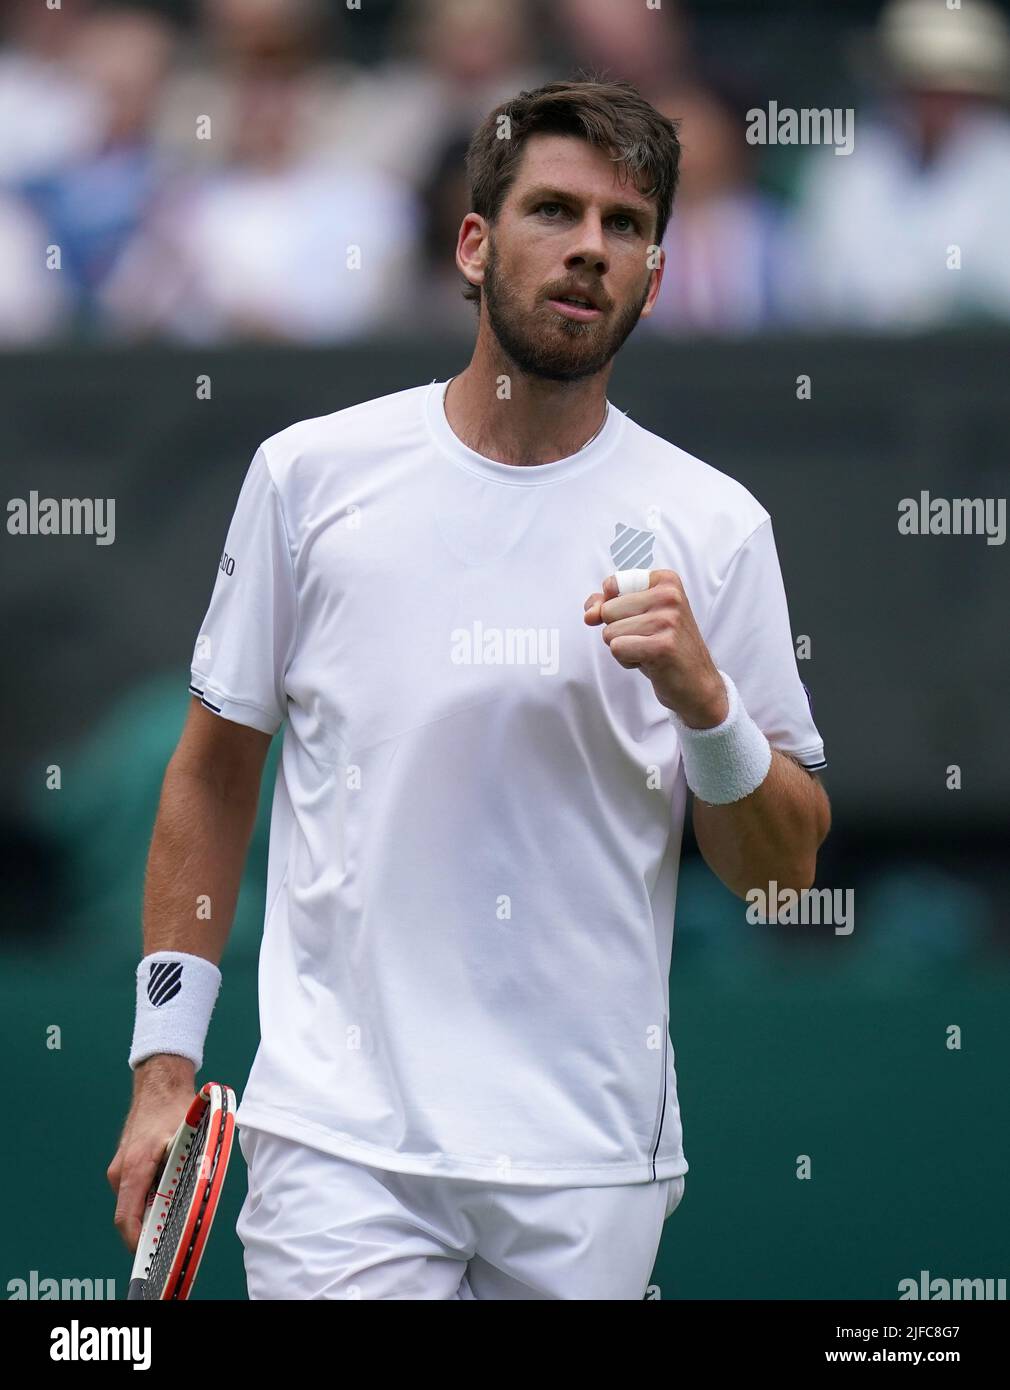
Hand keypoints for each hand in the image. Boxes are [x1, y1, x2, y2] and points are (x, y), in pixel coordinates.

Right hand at [107, 1056, 194, 1251]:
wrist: (159, 1084)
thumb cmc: (175, 1107)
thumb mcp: (191, 1135)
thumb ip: (196, 1160)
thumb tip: (207, 1183)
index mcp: (135, 1167)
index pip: (127, 1217)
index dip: (138, 1241)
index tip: (153, 1253)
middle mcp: (122, 1171)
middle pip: (131, 1214)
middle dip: (151, 1229)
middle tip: (176, 1237)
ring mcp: (121, 1168)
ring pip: (135, 1202)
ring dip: (154, 1210)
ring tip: (179, 1212)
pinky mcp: (126, 1165)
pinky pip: (136, 1190)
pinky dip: (151, 1196)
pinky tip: (172, 1191)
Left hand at [583, 569, 728, 728]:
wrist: (697, 683)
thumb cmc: (664, 646)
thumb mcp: (637, 617)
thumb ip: (608, 604)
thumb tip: (589, 613)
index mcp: (666, 581)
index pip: (611, 585)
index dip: (612, 608)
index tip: (637, 619)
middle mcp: (669, 595)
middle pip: (608, 610)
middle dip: (619, 631)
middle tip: (647, 639)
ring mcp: (668, 620)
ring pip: (609, 632)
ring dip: (624, 648)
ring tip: (649, 650)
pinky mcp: (663, 646)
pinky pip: (617, 649)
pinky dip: (627, 661)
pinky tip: (650, 662)